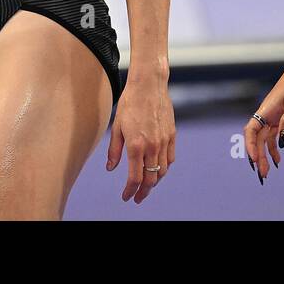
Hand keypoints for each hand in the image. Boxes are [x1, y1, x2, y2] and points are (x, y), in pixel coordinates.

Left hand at [106, 75, 174, 203]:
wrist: (149, 85)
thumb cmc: (130, 103)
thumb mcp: (116, 127)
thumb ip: (114, 150)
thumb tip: (111, 168)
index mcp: (136, 145)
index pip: (135, 178)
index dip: (130, 191)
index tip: (126, 197)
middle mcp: (152, 146)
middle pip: (150, 179)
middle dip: (143, 192)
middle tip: (137, 198)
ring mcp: (164, 141)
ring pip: (162, 171)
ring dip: (154, 181)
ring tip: (147, 185)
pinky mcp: (172, 135)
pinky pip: (170, 158)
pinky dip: (164, 168)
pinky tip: (158, 169)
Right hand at [244, 56, 283, 183]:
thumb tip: (282, 142)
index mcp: (266, 110)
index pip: (251, 130)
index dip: (250, 145)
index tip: (253, 160)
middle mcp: (266, 114)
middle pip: (257, 139)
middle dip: (258, 157)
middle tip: (263, 175)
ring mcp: (272, 116)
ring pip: (264, 140)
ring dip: (265, 156)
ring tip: (268, 172)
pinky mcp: (280, 117)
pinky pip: (274, 136)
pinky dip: (274, 148)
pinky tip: (278, 159)